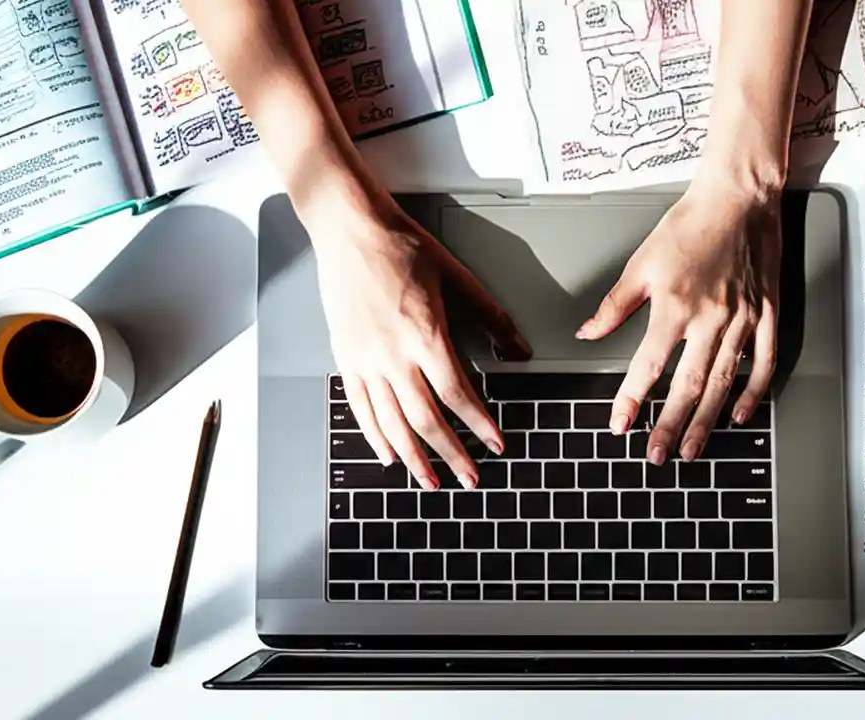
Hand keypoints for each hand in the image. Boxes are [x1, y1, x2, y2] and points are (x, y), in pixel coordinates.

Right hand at [311, 202, 530, 489]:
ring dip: (414, 457)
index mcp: (425, 334)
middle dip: (452, 454)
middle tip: (470, 477)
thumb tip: (518, 349)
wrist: (350, 229)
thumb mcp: (457, 277)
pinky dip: (375, 435)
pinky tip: (389, 454)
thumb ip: (491, 318)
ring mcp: (365, 359)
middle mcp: (392, 354)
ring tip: (432, 480)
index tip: (496, 443)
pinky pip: (360, 407)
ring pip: (392, 422)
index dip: (480, 423)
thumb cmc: (401, 246)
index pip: (457, 394)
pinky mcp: (346, 357)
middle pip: (425, 419)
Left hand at [575, 187, 779, 463]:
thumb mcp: (641, 264)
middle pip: (688, 386)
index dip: (632, 399)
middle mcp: (711, 319)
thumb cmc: (689, 225)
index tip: (621, 425)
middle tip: (657, 456)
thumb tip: (587, 334)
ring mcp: (743, 319)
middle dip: (670, 426)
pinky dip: (752, 392)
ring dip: (706, 421)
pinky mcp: (766, 314)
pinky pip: (762, 362)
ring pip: (724, 383)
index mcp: (676, 307)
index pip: (649, 366)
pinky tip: (740, 415)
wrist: (738, 197)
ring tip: (691, 449)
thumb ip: (614, 306)